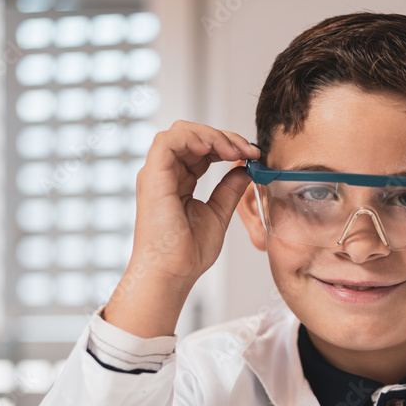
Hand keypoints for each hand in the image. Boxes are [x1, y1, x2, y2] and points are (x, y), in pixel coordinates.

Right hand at [105, 121, 258, 336]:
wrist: (173, 273)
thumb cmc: (188, 253)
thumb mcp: (218, 213)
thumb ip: (229, 189)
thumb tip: (244, 168)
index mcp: (178, 182)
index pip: (202, 150)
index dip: (228, 146)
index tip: (253, 156)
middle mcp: (165, 174)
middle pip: (193, 135)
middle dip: (225, 137)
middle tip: (249, 151)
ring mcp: (157, 173)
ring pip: (181, 132)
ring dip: (213, 135)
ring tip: (235, 150)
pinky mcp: (152, 176)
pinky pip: (169, 140)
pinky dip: (193, 137)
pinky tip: (215, 148)